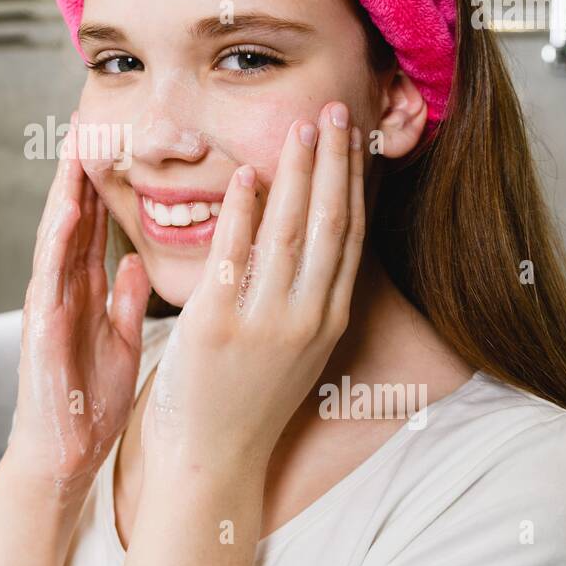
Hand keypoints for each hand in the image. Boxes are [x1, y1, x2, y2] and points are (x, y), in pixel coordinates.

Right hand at [6, 113, 151, 502]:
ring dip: (64, 189)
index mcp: (81, 292)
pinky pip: (49, 273)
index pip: (92, 227)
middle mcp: (60, 290)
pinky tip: (67, 207)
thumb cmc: (87, 404)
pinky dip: (57, 238)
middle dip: (78, 171)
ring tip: (75, 147)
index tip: (114, 144)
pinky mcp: (41, 327)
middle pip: (70, 219)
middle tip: (86, 122)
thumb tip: (135, 261)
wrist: (63, 455)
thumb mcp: (118, 341)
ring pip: (55, 235)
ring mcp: (47, 306)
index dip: (102, 185)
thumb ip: (123, 300)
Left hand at [140, 101, 365, 480]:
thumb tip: (312, 236)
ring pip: (291, 232)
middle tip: (335, 110)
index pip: (350, 235)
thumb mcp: (296, 347)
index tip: (352, 139)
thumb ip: (306, 294)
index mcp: (328, 319)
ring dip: (297, 173)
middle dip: (334, 162)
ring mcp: (264, 322)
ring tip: (300, 127)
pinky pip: (234, 256)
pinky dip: (242, 212)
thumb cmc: (247, 396)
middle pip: (330, 223)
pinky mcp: (218, 326)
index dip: (353, 181)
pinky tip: (244, 176)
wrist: (212, 454)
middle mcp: (307, 317)